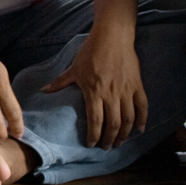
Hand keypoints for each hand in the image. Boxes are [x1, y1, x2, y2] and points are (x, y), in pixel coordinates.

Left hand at [44, 30, 146, 148]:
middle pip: (113, 123)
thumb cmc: (90, 52)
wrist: (112, 37)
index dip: (94, 135)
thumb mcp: (73, 68)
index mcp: (94, 91)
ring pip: (128, 119)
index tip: (91, 144)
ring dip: (125, 133)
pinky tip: (140, 130)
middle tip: (107, 147)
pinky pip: (142, 106)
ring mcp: (126, 91)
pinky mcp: (137, 86)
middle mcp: (111, 94)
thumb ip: (60, 82)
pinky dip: (143, 119)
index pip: (95, 120)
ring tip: (120, 142)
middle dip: (110, 139)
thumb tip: (42, 91)